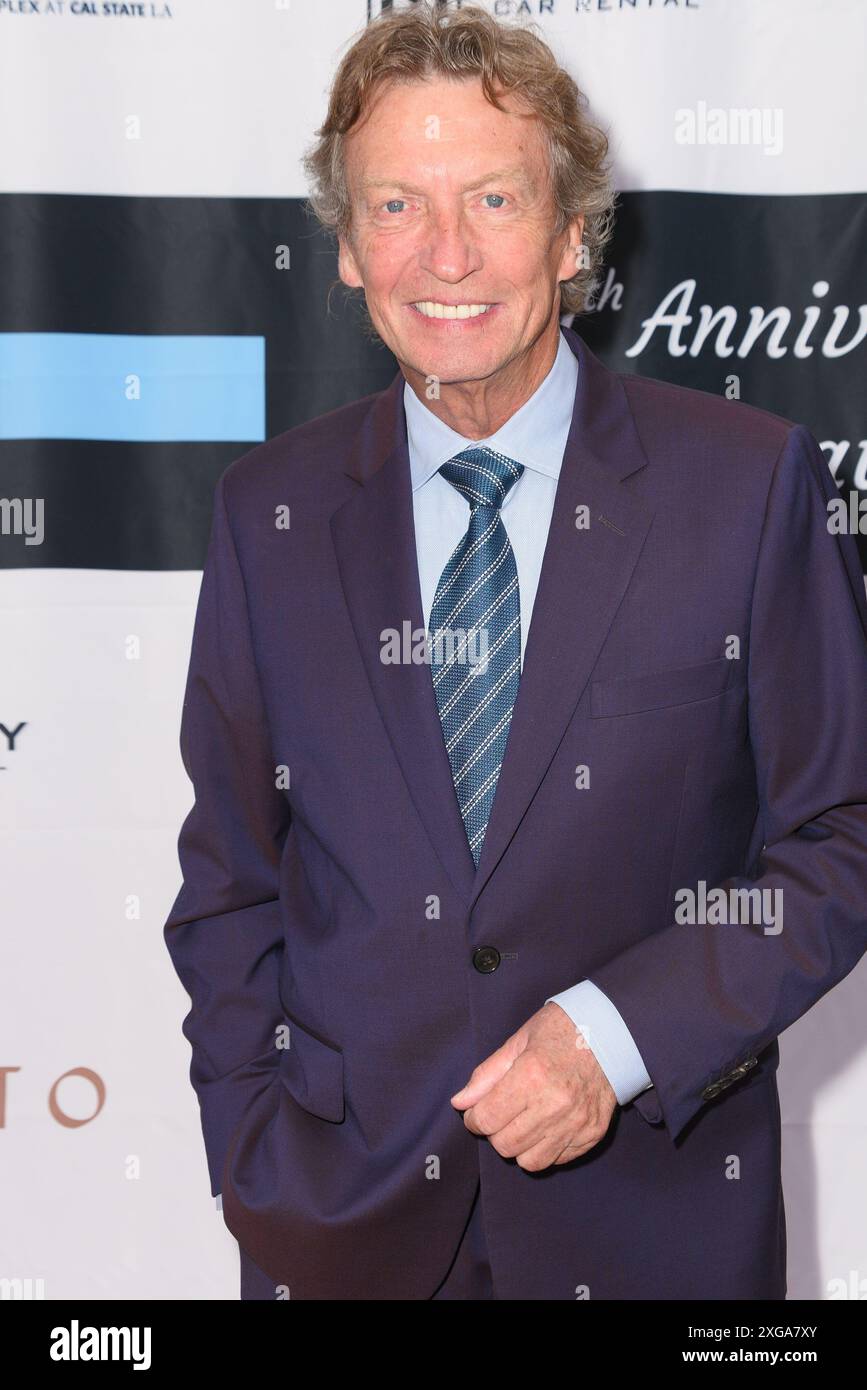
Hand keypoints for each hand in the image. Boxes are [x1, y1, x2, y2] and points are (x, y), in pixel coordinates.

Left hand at [450, 1001, 616, 1170]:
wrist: (612, 1032)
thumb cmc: (561, 1030)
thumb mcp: (519, 1041)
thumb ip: (487, 1075)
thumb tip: (460, 1103)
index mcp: (532, 1075)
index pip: (486, 1119)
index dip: (474, 1118)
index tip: (477, 1110)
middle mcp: (555, 1104)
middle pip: (505, 1145)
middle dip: (495, 1132)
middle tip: (501, 1114)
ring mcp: (577, 1122)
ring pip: (530, 1161)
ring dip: (519, 1145)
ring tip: (524, 1122)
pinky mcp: (593, 1134)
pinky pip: (557, 1160)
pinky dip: (546, 1148)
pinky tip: (547, 1125)